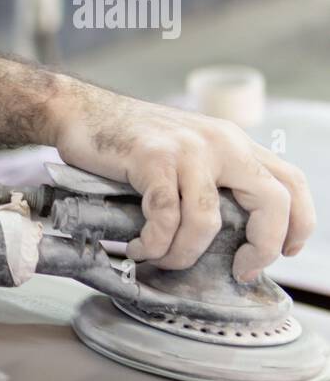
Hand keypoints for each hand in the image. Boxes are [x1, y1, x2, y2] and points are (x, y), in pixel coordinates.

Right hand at [51, 85, 314, 281]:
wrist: (81, 111)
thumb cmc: (128, 140)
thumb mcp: (187, 150)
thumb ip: (211, 179)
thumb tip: (226, 234)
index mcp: (234, 143)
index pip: (291, 181)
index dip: (299, 223)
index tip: (285, 252)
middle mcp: (220, 142)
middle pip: (270, 201)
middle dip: (261, 247)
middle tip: (239, 270)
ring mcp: (187, 150)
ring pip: (207, 220)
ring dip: (184, 253)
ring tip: (161, 260)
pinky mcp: (152, 159)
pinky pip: (164, 217)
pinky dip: (152, 242)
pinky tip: (137, 247)